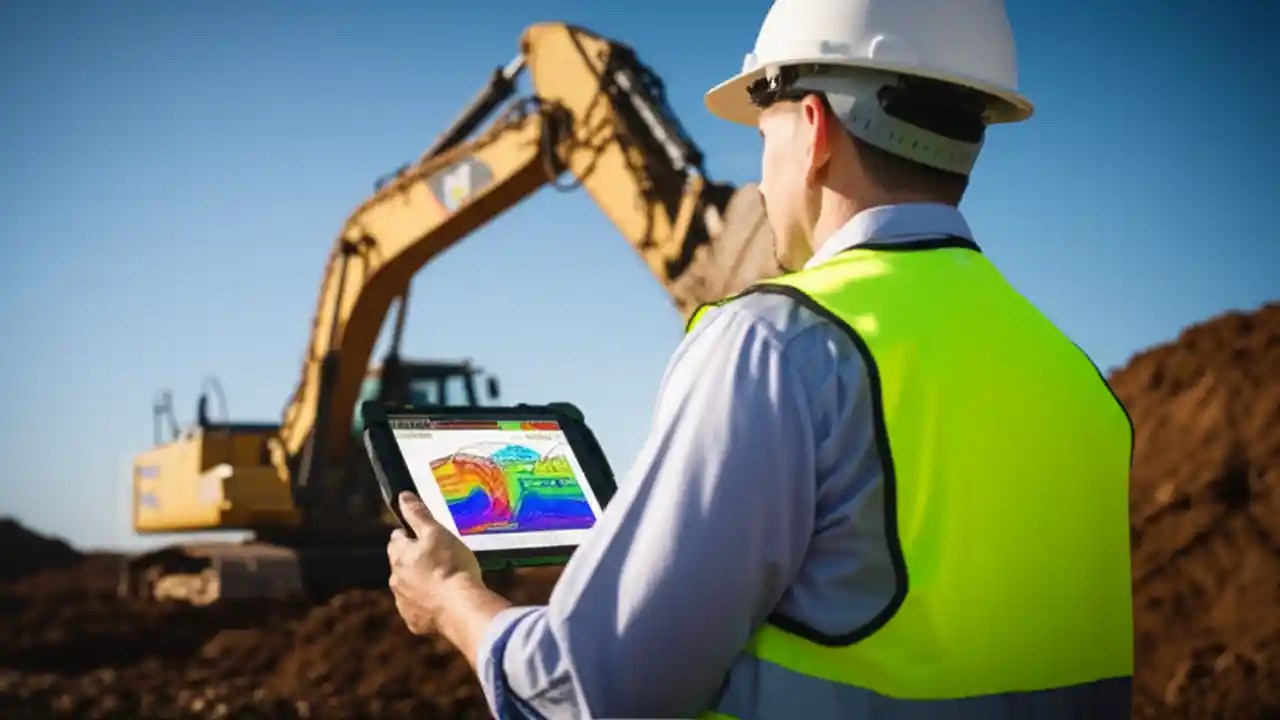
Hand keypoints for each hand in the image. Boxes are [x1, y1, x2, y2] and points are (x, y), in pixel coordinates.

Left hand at [386, 491, 483, 635]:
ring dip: (420, 585)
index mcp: (399, 556)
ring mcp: (404, 603)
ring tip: (444, 583)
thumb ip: (418, 514)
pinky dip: (428, 606)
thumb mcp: (437, 533)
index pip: (397, 539)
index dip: (410, 535)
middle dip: (414, 561)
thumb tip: (402, 496)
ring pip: (409, 589)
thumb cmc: (451, 566)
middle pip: (401, 565)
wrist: (461, 609)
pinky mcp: (415, 622)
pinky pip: (419, 611)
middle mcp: (396, 580)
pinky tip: (445, 603)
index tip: (423, 536)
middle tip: (438, 559)